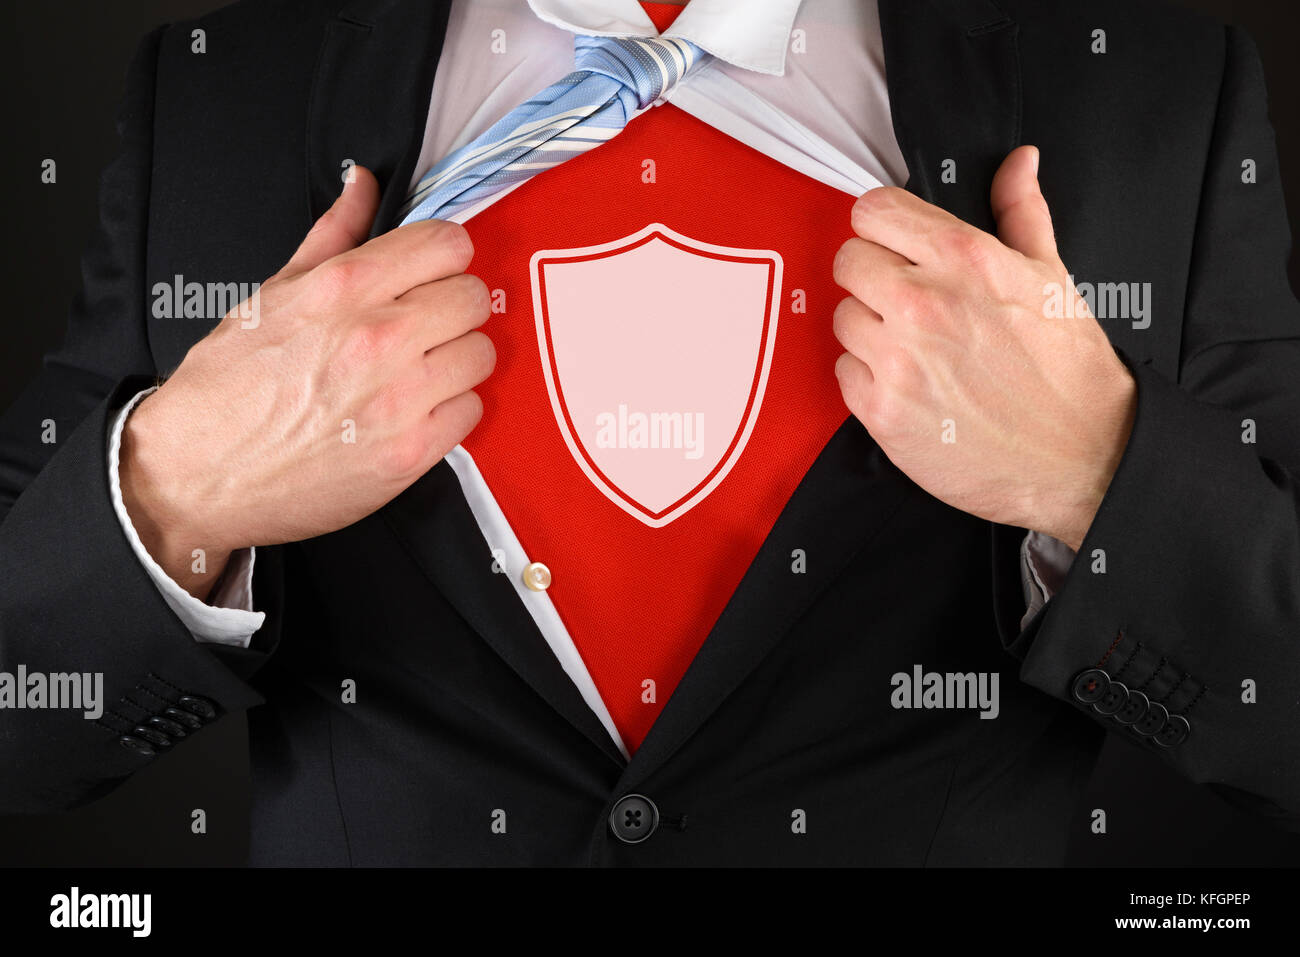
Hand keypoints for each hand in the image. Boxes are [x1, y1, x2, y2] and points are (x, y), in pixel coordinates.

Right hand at [119, 166, 494, 598]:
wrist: (196, 473)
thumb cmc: (229, 386)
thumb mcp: (272, 293)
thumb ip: (333, 234)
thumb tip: (365, 184)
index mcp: (344, 288)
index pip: (448, 244)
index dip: (445, 257)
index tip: (432, 274)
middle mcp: (378, 337)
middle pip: (475, 297)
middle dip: (453, 307)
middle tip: (425, 326)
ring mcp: (398, 398)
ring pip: (481, 354)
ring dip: (457, 359)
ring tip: (419, 370)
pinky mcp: (409, 453)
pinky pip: (471, 412)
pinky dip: (450, 410)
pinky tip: (415, 410)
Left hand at [831, 145, 1134, 550]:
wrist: (1082, 456)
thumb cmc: (1068, 371)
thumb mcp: (1052, 277)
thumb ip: (1021, 212)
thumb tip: (1017, 163)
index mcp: (963, 259)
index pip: (873, 210)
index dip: (883, 225)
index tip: (894, 242)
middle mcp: (923, 304)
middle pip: (848, 260)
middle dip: (873, 274)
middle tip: (908, 300)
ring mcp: (898, 360)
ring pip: (843, 317)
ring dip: (871, 328)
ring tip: (917, 348)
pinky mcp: (882, 410)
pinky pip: (844, 372)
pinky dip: (869, 377)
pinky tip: (911, 383)